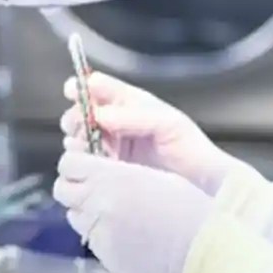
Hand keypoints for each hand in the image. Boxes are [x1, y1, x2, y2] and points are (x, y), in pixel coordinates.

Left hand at [54, 151, 211, 272]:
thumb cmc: (187, 206)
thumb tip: (93, 170)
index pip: (68, 163)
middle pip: (63, 190)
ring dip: (85, 211)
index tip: (85, 165)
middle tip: (93, 188)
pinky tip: (124, 233)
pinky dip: (101, 234)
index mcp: (109, 177)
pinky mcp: (106, 256)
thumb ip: (114, 172)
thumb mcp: (150, 174)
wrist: (205, 247)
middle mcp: (98, 204)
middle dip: (74, 186)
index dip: (76, 162)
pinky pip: (91, 240)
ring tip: (112, 212)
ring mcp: (100, 233)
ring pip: (74, 216)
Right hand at [61, 72, 241, 194]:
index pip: (98, 87)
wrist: (201, 185)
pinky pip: (85, 161)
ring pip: (79, 137)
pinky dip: (82, 159)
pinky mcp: (109, 170)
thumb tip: (99, 113)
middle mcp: (117, 123)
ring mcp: (111, 147)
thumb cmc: (190, 148)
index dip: (81, 86)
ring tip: (86, 145)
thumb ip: (132, 115)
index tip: (71, 90)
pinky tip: (90, 161)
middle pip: (82, 112)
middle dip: (75, 116)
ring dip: (77, 138)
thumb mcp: (166, 123)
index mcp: (131, 103)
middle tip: (78, 124)